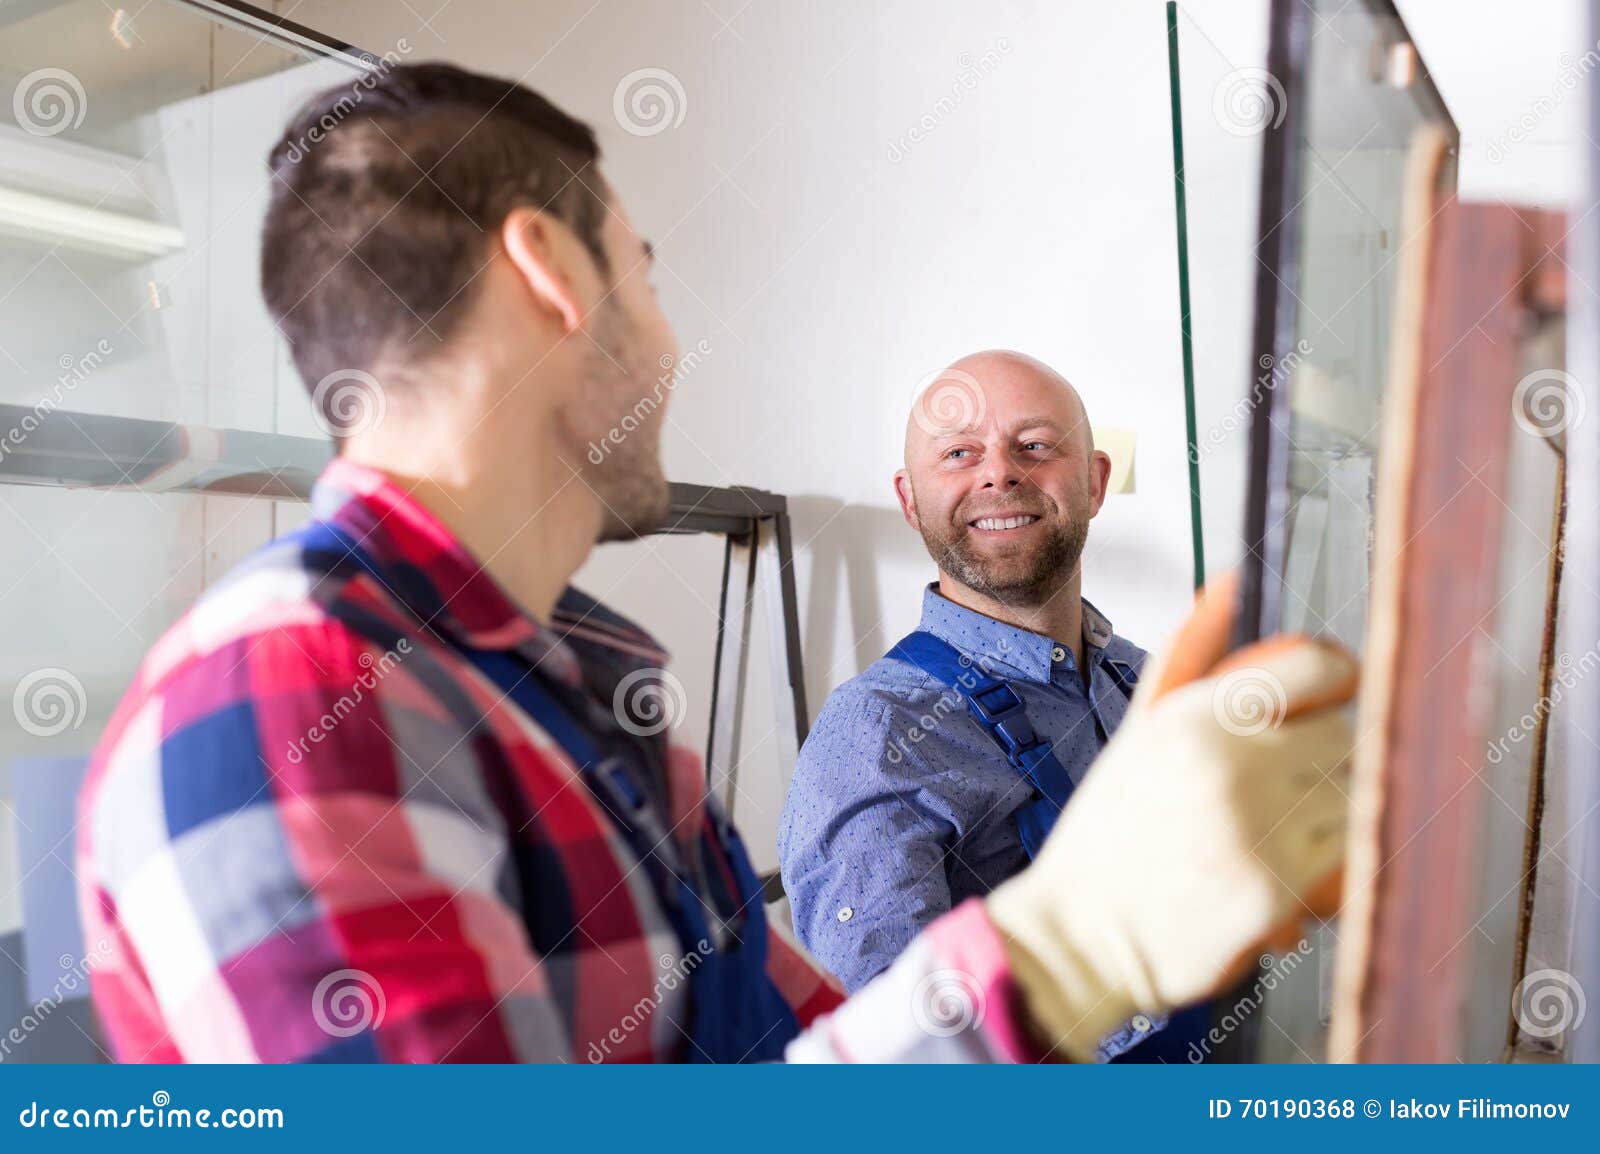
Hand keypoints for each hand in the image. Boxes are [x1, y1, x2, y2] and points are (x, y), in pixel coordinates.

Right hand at [985, 578, 1356, 1059]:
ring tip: (1274, 835)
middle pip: (1348, 735)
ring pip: (1355, 801)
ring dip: (1330, 817)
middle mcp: (1232, 766)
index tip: (1329, 695)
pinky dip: (1331, 871)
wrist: (1077, 937)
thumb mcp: (1140, 728)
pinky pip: (1349, 866)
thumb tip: (1229, 578)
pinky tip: (1281, 875)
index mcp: (1197, 715)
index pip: (1320, 665)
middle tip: (1282, 785)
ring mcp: (1260, 833)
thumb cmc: (1109, 835)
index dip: (1335, 677)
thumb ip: (1192, 651)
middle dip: (1325, 758)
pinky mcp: (1280, 896)